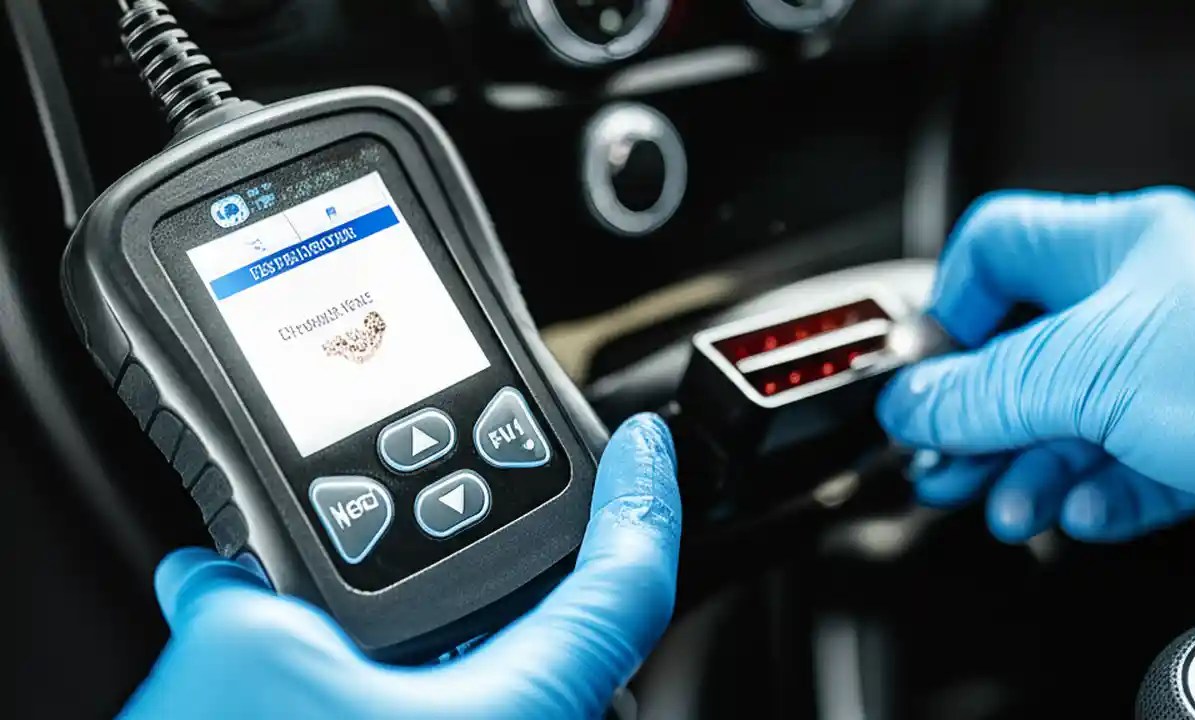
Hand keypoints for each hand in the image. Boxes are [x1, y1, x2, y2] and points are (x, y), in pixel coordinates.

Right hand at [121, 414, 680, 718]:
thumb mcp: (250, 666)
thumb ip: (249, 594)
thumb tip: (215, 577)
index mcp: (528, 706)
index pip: (630, 580)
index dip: (643, 497)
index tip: (645, 443)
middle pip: (562, 623)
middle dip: (516, 558)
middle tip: (471, 503)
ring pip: (494, 674)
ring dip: (440, 621)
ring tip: (372, 574)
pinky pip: (443, 711)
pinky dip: (402, 674)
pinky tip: (324, 659)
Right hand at [876, 188, 1194, 542]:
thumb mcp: (1088, 373)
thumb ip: (985, 389)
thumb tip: (912, 401)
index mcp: (1117, 248)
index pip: (997, 250)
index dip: (948, 309)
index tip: (922, 374)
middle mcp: (1148, 304)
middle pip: (1024, 352)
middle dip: (979, 416)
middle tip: (945, 461)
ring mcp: (1182, 375)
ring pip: (1069, 420)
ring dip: (1028, 470)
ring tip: (1009, 507)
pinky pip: (1126, 467)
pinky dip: (1096, 496)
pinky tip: (1084, 515)